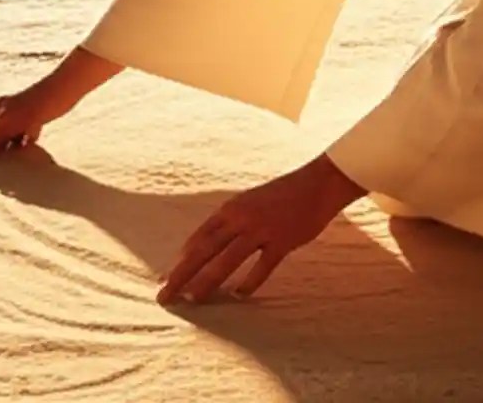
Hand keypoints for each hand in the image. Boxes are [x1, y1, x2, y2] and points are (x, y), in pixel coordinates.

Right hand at [0, 47, 123, 153]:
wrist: (68, 87)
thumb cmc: (42, 100)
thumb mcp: (18, 119)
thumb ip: (1, 132)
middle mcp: (4, 111)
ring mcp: (19, 115)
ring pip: (2, 135)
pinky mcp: (35, 119)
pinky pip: (21, 137)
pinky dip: (18, 147)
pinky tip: (21, 156)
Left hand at [157, 155, 365, 304]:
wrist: (317, 184)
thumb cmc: (281, 196)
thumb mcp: (248, 203)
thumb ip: (229, 223)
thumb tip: (206, 247)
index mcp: (230, 209)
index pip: (197, 239)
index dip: (180, 260)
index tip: (165, 279)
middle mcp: (240, 218)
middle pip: (204, 251)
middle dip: (182, 274)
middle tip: (165, 295)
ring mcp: (261, 229)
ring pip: (227, 259)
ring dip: (207, 280)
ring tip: (192, 298)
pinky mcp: (282, 240)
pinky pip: (262, 266)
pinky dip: (249, 281)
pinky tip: (238, 294)